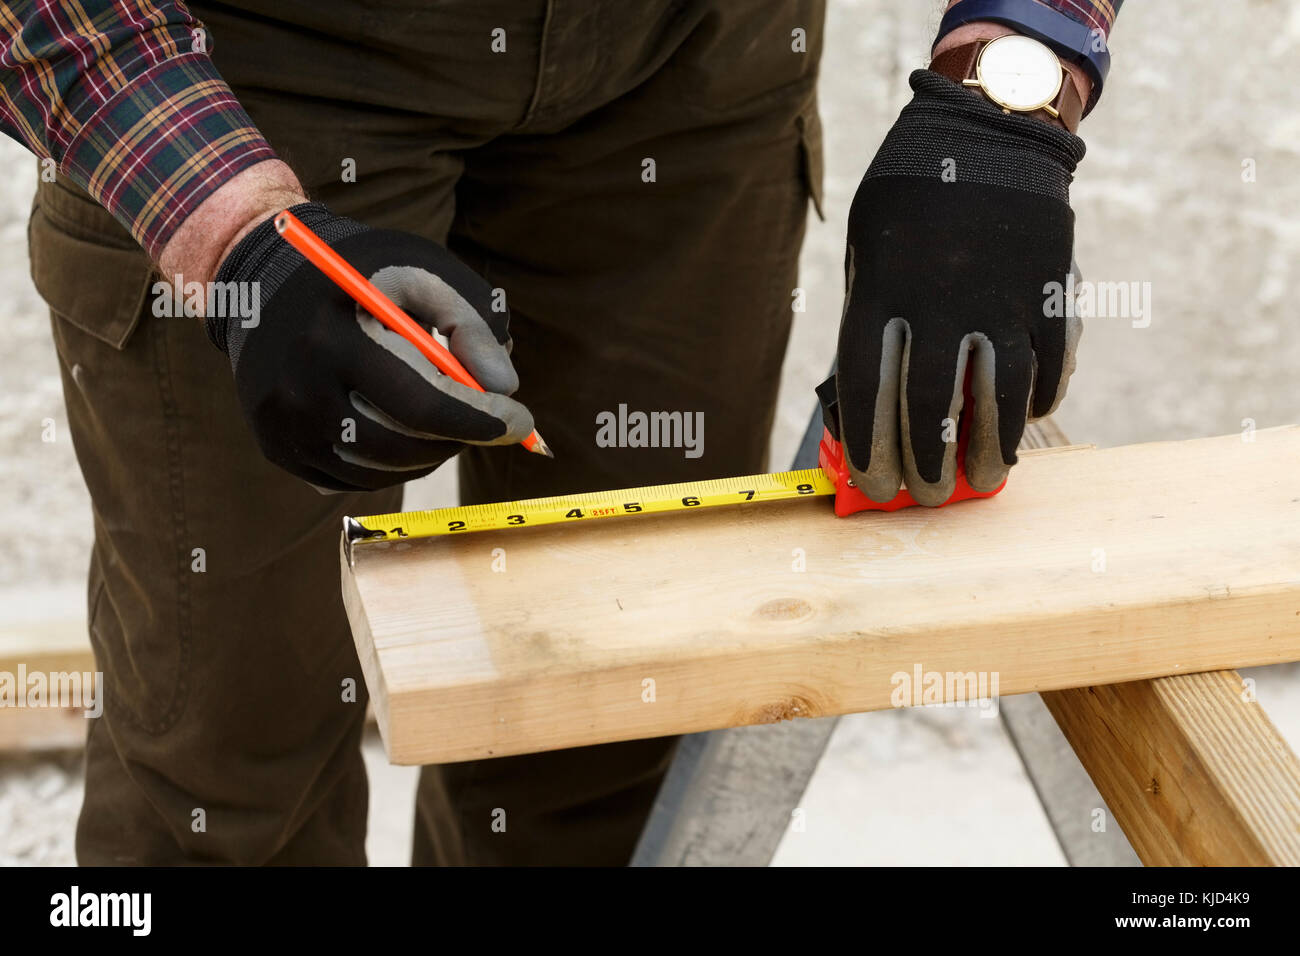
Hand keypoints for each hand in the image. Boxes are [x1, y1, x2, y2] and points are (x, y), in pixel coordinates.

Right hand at [208, 203, 534, 491]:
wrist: (263, 279)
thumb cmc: (361, 272)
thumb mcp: (419, 269)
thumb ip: (470, 319)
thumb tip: (505, 386)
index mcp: (335, 336)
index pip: (421, 404)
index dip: (480, 420)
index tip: (521, 420)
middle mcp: (298, 387)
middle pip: (401, 444)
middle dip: (460, 437)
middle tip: (491, 422)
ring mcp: (282, 425)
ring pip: (381, 469)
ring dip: (431, 453)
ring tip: (449, 418)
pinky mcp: (278, 447)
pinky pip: (353, 478)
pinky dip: (395, 464)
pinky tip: (406, 428)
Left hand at [832, 70, 1085, 505]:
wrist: (987, 129)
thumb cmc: (908, 200)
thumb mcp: (866, 252)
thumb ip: (867, 325)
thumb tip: (858, 409)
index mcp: (883, 291)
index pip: (870, 390)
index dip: (871, 448)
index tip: (876, 485)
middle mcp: (942, 301)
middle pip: (934, 406)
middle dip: (928, 464)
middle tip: (927, 498)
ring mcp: (1001, 296)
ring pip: (1001, 395)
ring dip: (993, 447)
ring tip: (985, 480)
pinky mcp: (1049, 290)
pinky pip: (1047, 364)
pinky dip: (1039, 400)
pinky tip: (1025, 421)